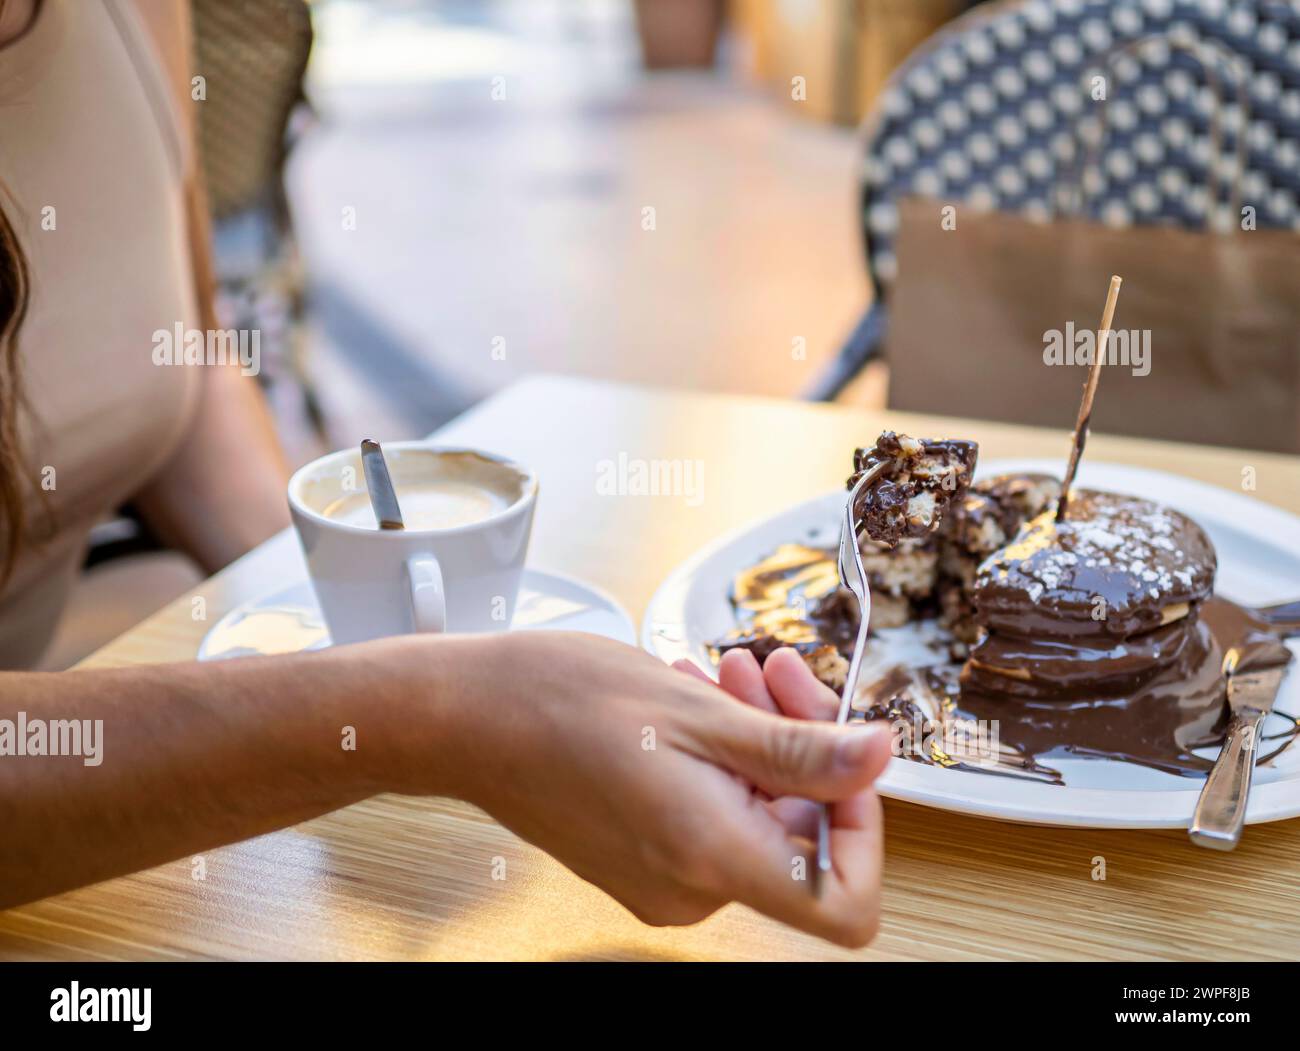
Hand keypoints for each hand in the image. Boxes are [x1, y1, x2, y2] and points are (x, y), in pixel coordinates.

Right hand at [422, 631, 888, 946]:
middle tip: (770, 670)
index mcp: (712, 856)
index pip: (843, 901)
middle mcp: (690, 886)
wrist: (465, 717)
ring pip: (756, 816)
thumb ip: (801, 749)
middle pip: (799, 836)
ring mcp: (662, 878)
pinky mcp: (641, 858)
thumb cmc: (559, 703)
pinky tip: (697, 699)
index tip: (846, 757)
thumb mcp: (700, 711)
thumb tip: (880, 756)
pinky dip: (720, 758)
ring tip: (727, 672)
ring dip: (758, 739)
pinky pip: (713, 816)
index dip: (864, 829)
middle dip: (801, 744)